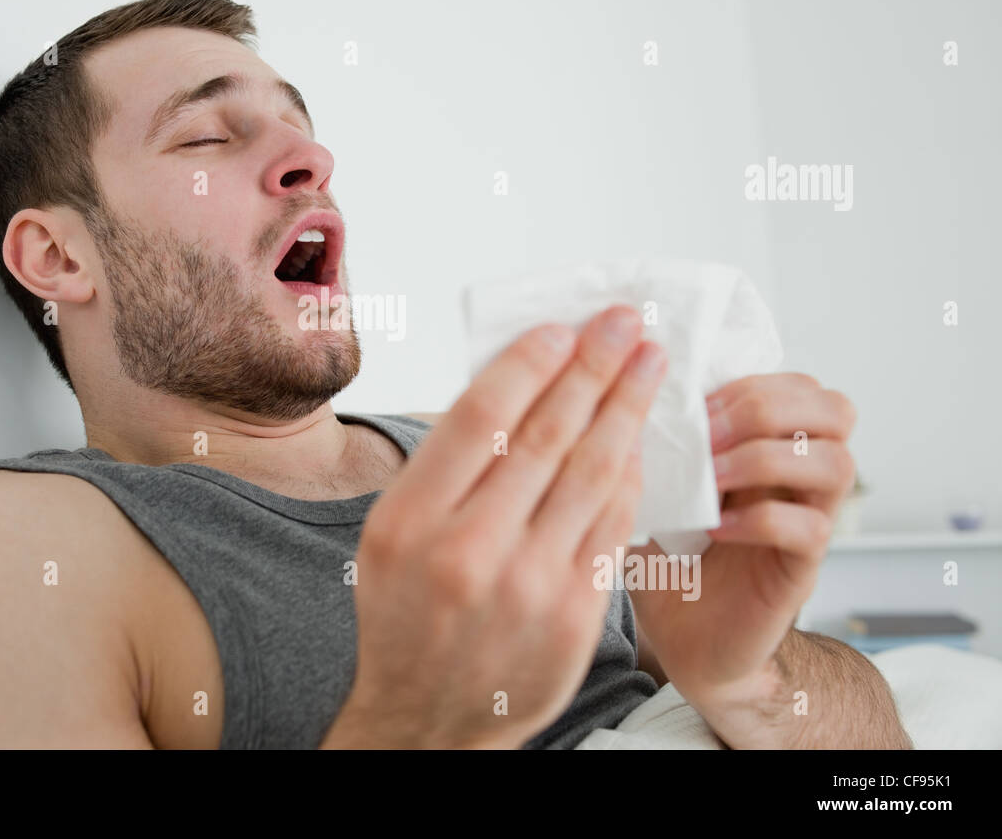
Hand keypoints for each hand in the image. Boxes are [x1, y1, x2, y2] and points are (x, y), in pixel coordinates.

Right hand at [323, 307, 666, 748]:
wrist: (428, 718)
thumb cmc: (407, 615)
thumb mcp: (392, 537)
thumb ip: (445, 471)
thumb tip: (514, 385)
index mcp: (409, 521)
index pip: (480, 418)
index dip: (529, 363)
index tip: (563, 327)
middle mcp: (467, 550)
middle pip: (545, 435)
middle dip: (593, 367)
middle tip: (625, 322)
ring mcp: (527, 585)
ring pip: (590, 473)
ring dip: (626, 409)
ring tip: (649, 365)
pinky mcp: (575, 614)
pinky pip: (613, 525)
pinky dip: (629, 474)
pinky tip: (640, 438)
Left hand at [625, 373, 856, 704]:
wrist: (683, 643)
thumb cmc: (666, 561)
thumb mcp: (650, 491)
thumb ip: (650, 446)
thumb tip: (618, 391)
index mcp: (767, 447)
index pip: (800, 385)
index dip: (751, 381)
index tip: (692, 403)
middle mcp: (798, 479)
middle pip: (836, 410)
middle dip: (768, 406)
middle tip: (709, 434)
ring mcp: (807, 523)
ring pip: (837, 464)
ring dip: (767, 458)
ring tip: (712, 477)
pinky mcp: (800, 571)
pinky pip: (811, 529)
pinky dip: (761, 519)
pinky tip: (714, 527)